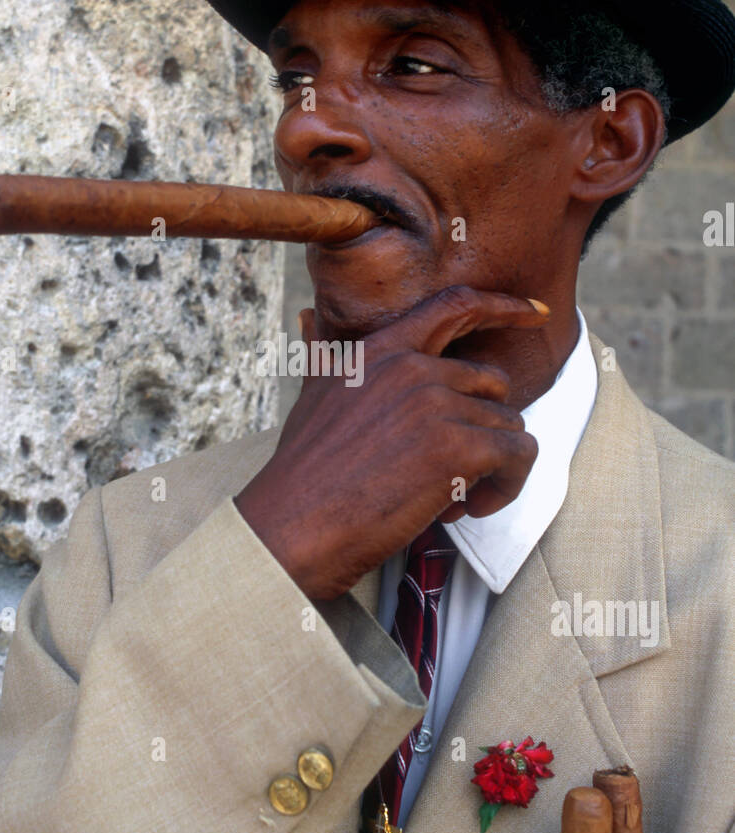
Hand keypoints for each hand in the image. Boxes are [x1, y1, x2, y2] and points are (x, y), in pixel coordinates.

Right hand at [235, 286, 548, 599]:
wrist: (294, 525)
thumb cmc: (301, 472)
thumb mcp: (310, 396)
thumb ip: (321, 354)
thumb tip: (306, 317)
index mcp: (381, 351)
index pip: (455, 307)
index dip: (505, 306)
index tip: (538, 315)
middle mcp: (413, 368)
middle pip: (492, 384)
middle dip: (483, 430)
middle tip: (450, 473)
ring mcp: (437, 405)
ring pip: (508, 426)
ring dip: (491, 469)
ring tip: (447, 500)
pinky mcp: (459, 448)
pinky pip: (518, 457)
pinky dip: (506, 488)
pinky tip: (465, 509)